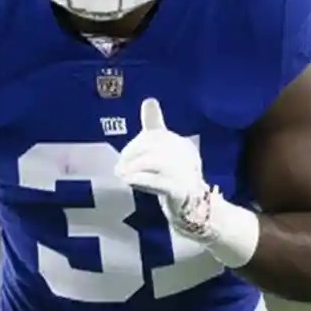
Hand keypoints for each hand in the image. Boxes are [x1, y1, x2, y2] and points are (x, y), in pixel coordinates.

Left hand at [114, 98, 210, 234]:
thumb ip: (155, 127)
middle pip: (152, 146)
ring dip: (132, 167)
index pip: (155, 135)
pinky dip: (140, 179)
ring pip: (154, 161)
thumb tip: (149, 100)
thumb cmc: (173, 178)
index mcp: (181, 143)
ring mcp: (184, 172)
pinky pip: (158, 181)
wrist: (193, 209)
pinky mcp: (180, 190)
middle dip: (130, 155)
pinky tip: (128, 181)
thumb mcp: (162, 151)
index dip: (136, 144)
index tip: (125, 157)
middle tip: (118, 168)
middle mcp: (186, 154)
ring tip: (121, 175)